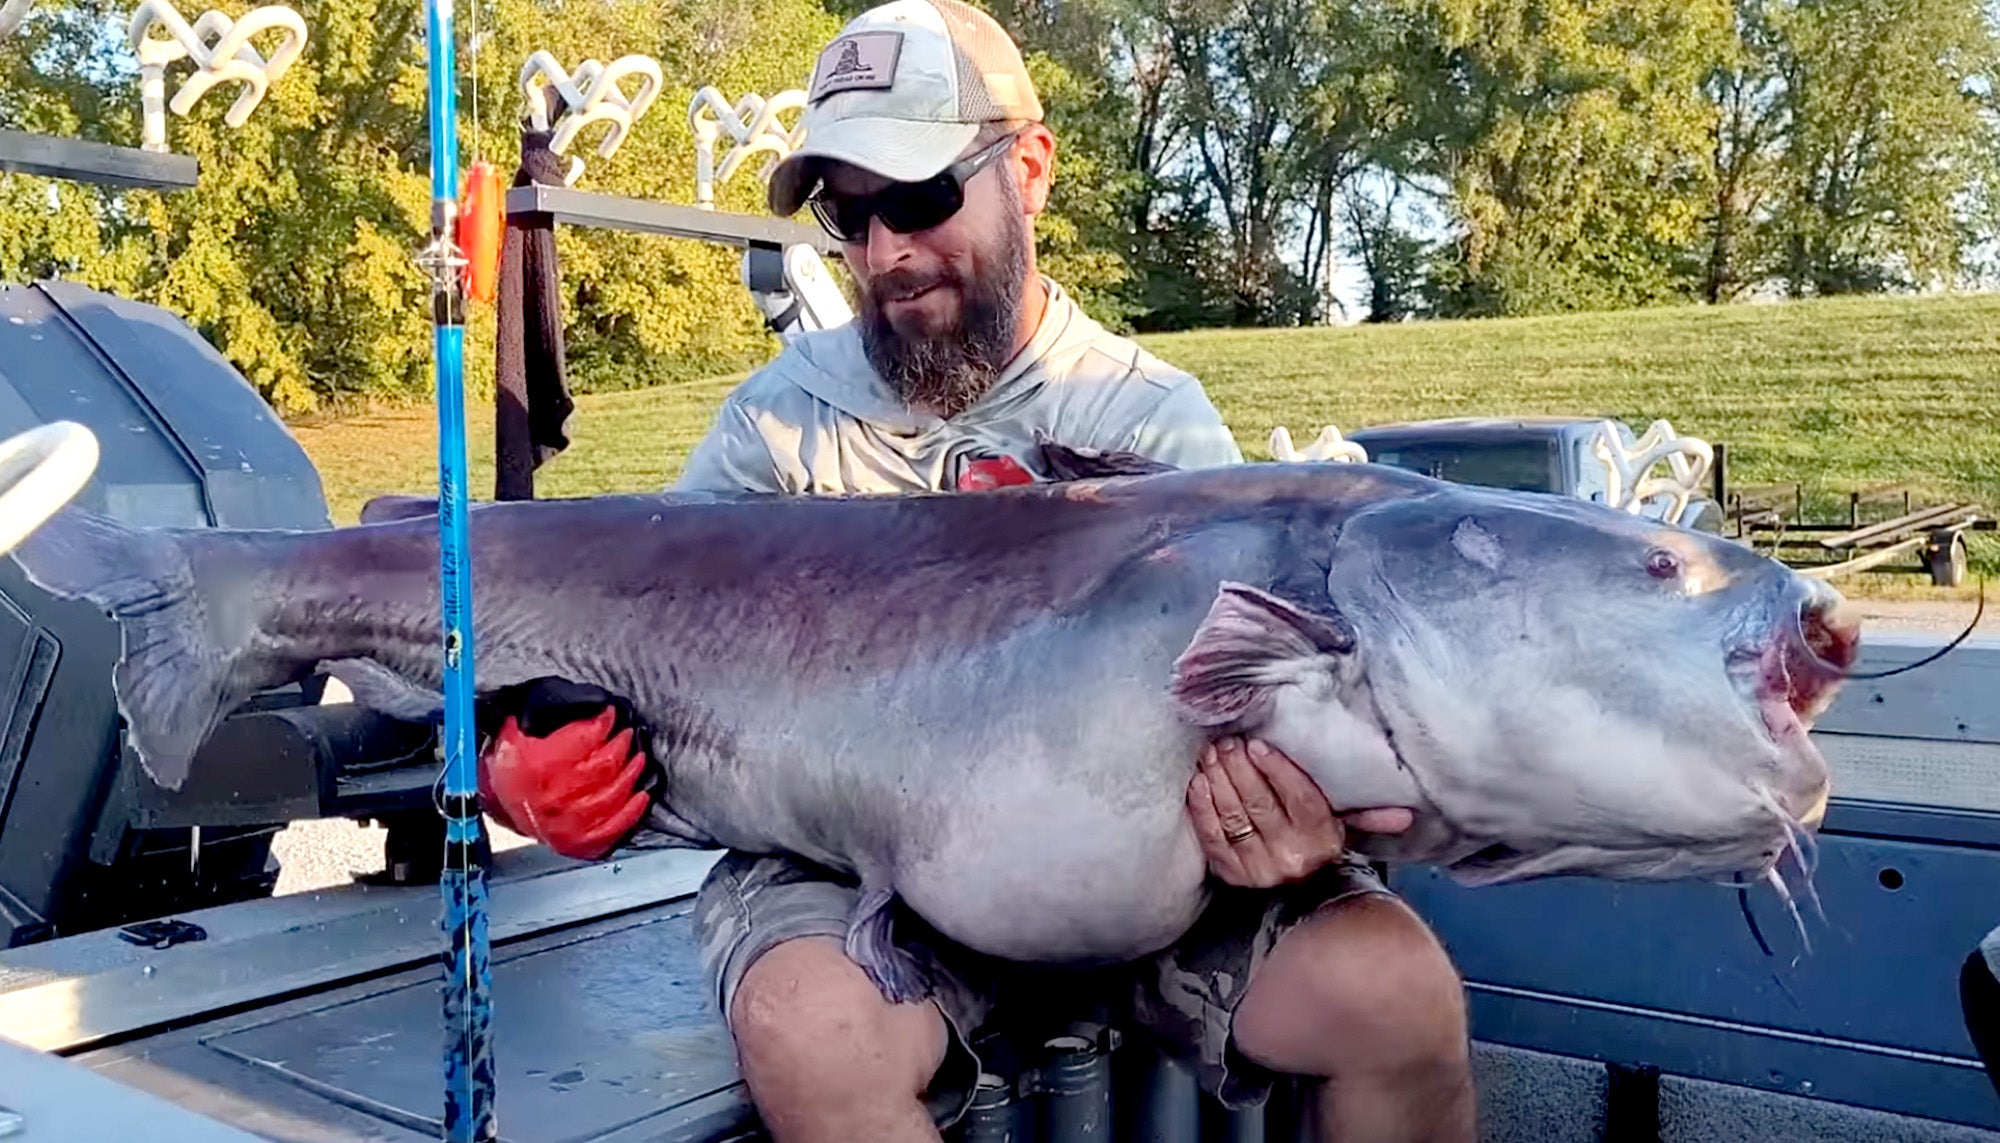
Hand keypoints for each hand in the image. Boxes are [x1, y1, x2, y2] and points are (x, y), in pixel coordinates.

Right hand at [477, 706, 650, 860]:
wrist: (501, 803)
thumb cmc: (512, 766)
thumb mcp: (516, 731)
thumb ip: (541, 712)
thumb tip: (574, 697)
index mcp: (537, 766)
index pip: (584, 738)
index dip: (603, 722)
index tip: (610, 713)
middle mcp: (553, 797)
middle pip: (605, 765)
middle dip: (622, 744)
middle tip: (627, 733)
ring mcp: (567, 823)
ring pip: (614, 794)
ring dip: (632, 772)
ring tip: (638, 757)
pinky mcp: (578, 841)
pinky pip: (614, 826)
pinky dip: (632, 810)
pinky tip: (641, 794)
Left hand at [1187, 736, 1414, 887]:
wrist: (1303, 897)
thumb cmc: (1320, 845)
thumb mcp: (1346, 829)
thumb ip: (1369, 815)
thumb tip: (1406, 814)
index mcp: (1322, 839)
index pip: (1299, 799)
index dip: (1277, 770)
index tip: (1257, 745)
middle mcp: (1292, 857)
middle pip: (1261, 805)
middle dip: (1240, 768)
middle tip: (1228, 742)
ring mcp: (1259, 869)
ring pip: (1235, 818)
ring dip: (1219, 782)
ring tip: (1212, 755)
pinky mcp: (1232, 875)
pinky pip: (1213, 838)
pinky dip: (1203, 808)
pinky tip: (1198, 782)